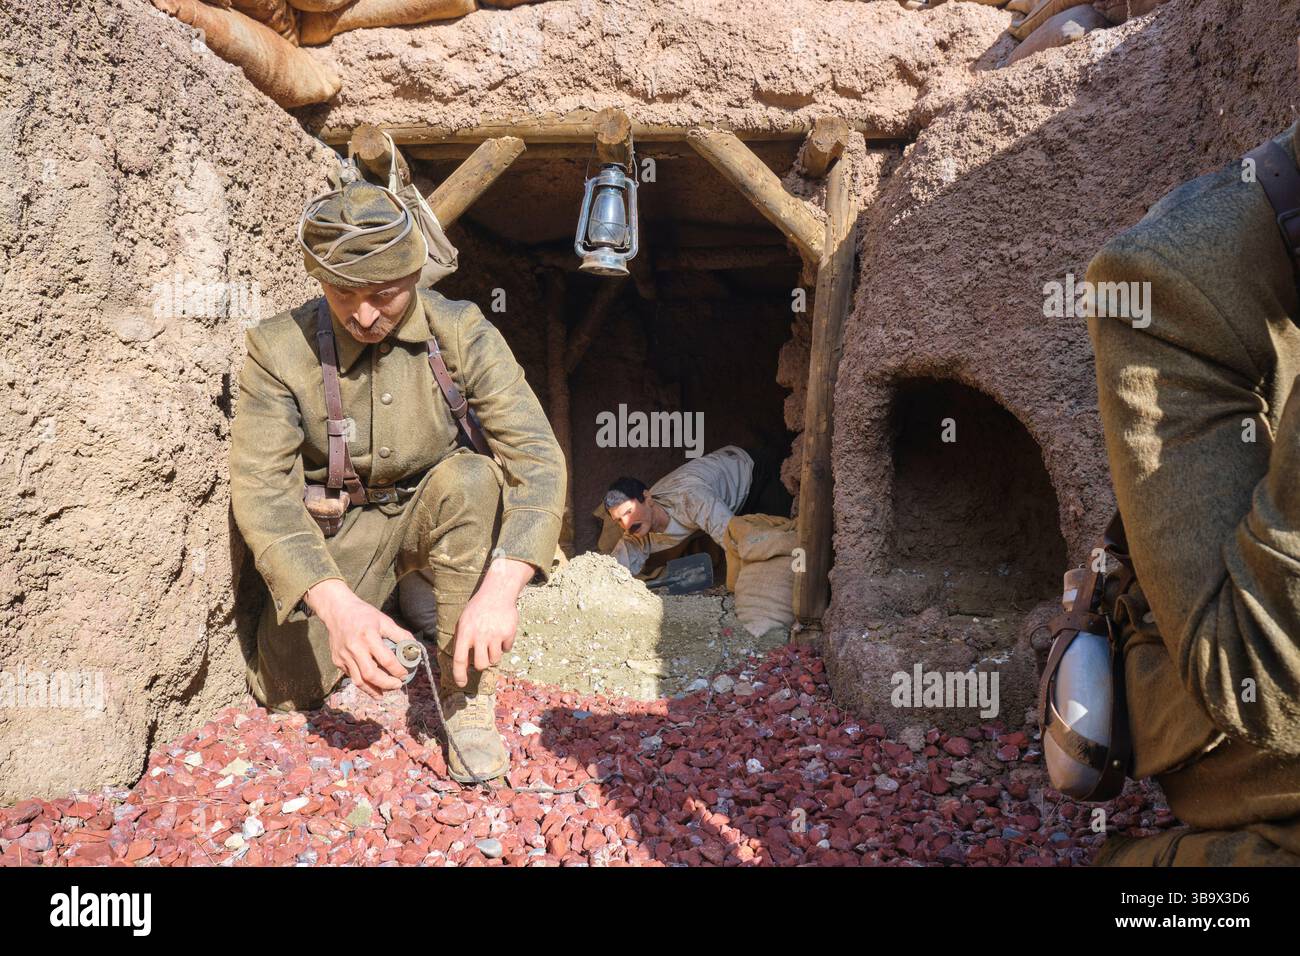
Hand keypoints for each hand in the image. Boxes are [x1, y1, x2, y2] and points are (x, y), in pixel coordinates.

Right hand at [306, 579, 410, 697]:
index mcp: (368, 636)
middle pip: (371, 675)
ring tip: (384, 693)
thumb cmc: (363, 615)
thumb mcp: (384, 620)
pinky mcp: (337, 661)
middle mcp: (354, 648)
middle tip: (397, 685)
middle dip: (386, 684)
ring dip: (373, 690)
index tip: (405, 675)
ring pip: (358, 681)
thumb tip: (414, 648)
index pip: (386, 660)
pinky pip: (351, 676)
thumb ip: (400, 634)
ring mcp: (344, 656)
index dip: (398, 670)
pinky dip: (362, 683)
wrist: (337, 611)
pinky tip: (371, 684)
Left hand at [451, 557, 533, 686]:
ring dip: (493, 655)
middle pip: (480, 665)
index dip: (460, 675)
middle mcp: (480, 635)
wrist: (498, 592)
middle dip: (482, 664)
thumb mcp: (464, 621)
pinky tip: (502, 632)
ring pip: (494, 660)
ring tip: (492, 641)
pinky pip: (506, 649)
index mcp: (465, 632)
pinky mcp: (508, 633)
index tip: (462, 684)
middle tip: (483, 656)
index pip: (460, 659)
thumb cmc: (478, 609)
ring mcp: (495, 635)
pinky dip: (504, 645)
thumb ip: (462, 641)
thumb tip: (463, 663)